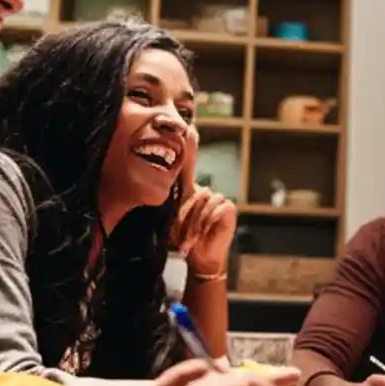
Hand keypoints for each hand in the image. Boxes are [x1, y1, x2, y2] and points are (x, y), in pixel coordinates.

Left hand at [170, 131, 235, 277]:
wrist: (198, 257)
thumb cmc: (182, 238)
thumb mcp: (169, 218)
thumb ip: (168, 200)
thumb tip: (155, 181)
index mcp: (189, 190)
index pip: (188, 165)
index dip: (189, 147)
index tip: (189, 128)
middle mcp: (205, 191)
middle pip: (193, 192)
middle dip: (184, 215)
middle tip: (179, 233)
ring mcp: (218, 199)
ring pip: (203, 201)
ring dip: (193, 223)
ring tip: (188, 239)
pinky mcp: (228, 209)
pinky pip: (216, 208)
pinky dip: (207, 223)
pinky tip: (203, 234)